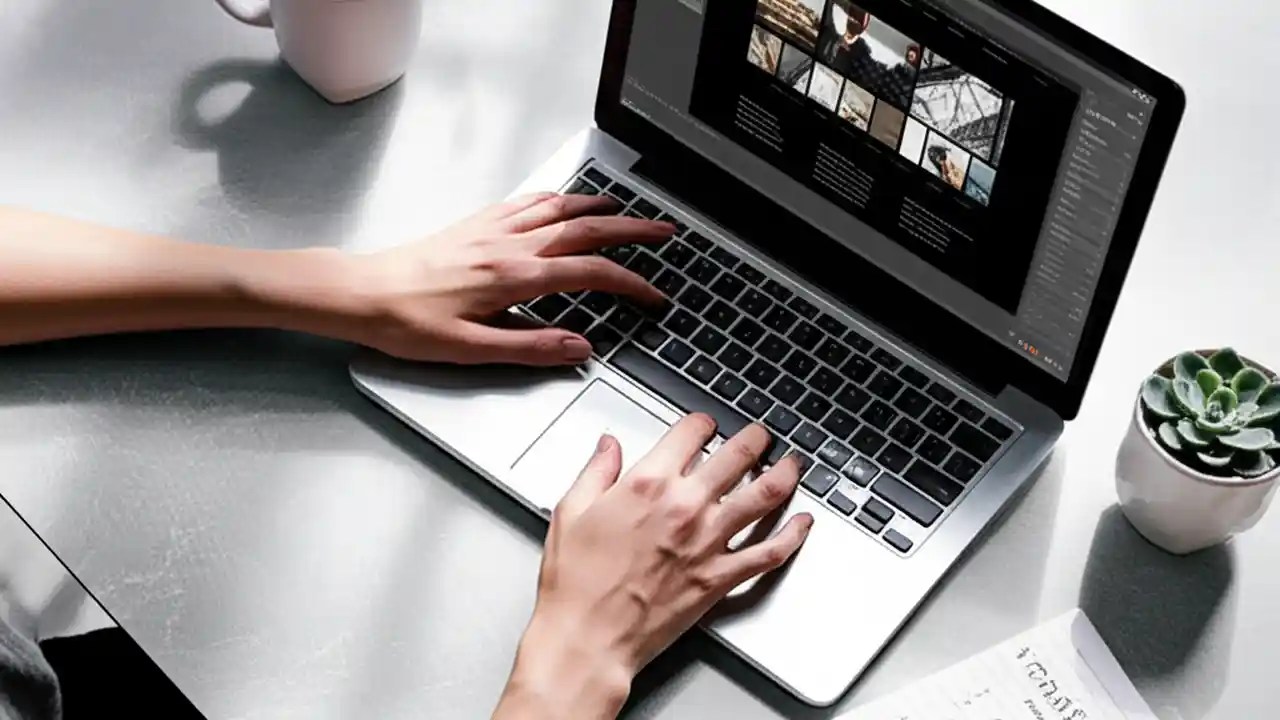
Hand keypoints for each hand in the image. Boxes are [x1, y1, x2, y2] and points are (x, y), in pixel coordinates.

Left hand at [334, 193, 671, 364]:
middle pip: (586, 228)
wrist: (361, 293)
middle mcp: (508, 245)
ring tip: (626, 211)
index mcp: (514, 277)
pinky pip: (527, 203)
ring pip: (560, 208)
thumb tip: (579, 347)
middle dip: (632, 230)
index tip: (653, 296)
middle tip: (664, 233)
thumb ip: (530, 347)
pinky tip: (564, 202)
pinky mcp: (476, 225)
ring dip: (600, 207)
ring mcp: (493, 230)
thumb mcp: (471, 351)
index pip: (590, 273)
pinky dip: (558, 199)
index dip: (630, 284)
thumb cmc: (407, 323)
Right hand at [493, 417, 813, 718]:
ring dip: (784, 474)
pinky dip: (793, 535)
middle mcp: (685, 506)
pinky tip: (802, 523)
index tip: (705, 424)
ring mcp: (708, 542)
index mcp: (648, 483)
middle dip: (755, 439)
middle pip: (738, 455)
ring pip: (764, 496)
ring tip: (792, 465)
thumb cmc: (576, 582)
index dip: (702, 422)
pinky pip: (769, 551)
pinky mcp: (720, 577)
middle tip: (761, 435)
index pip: (691, 432)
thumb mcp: (571, 511)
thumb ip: (596, 471)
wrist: (588, 637)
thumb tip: (608, 445)